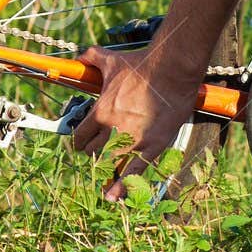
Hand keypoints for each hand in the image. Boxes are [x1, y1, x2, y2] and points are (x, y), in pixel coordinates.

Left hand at [70, 44, 202, 200]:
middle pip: (94, 154)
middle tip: (100, 156)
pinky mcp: (152, 146)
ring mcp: (133, 140)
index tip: (84, 144)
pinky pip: (133, 171)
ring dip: (107, 172)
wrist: (172, 70)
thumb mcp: (113, 61)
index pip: (80, 138)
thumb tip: (81, 55)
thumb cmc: (142, 65)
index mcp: (100, 112)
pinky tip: (116, 196)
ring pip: (111, 165)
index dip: (80, 142)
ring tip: (105, 182)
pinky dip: (123, 185)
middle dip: (95, 155)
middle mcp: (113, 129)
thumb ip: (93, 58)